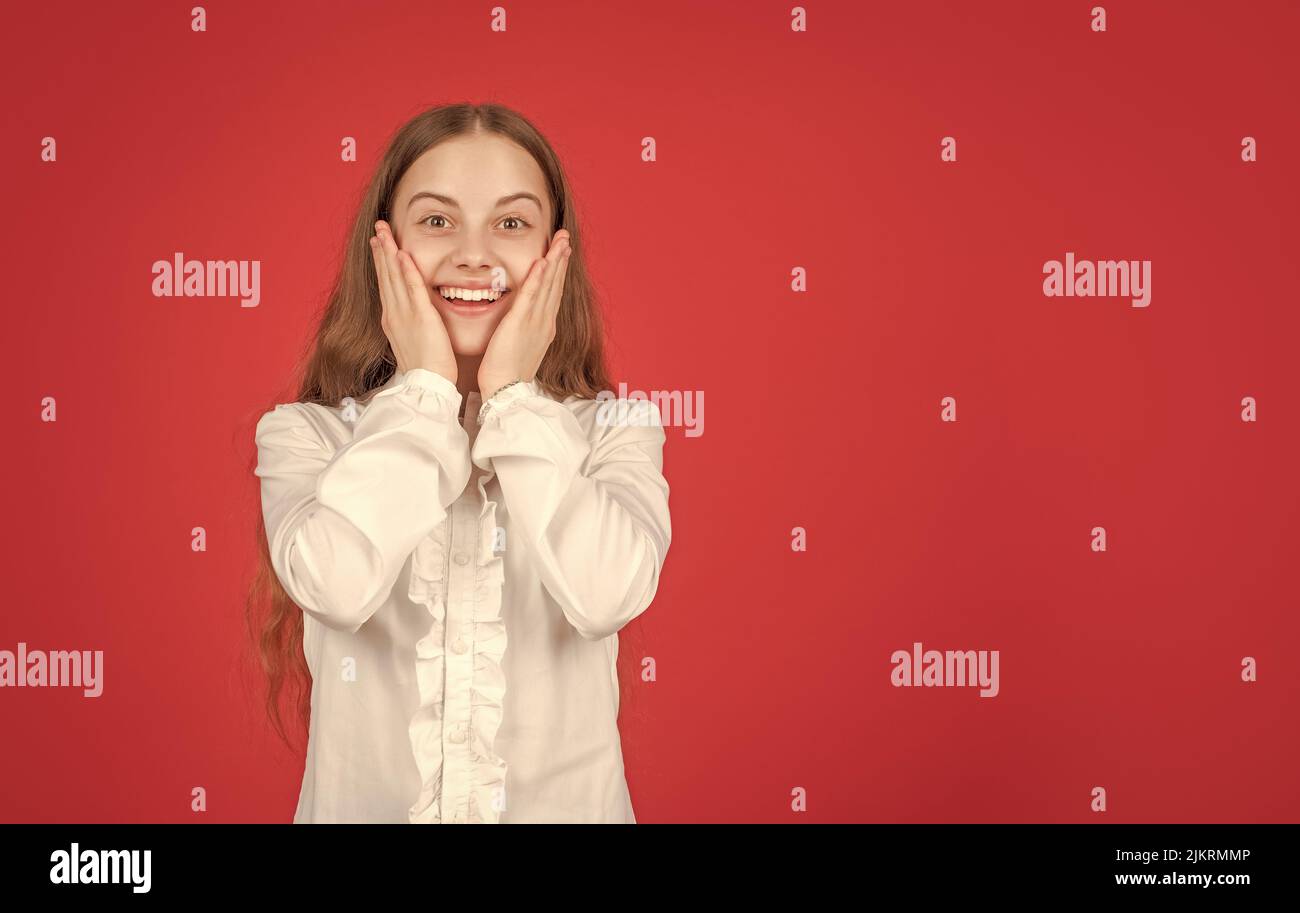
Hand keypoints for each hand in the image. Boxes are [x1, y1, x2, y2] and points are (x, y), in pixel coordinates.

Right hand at [370, 219, 457, 384]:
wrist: (427, 385)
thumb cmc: (426, 368)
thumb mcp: (412, 342)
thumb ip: (411, 325)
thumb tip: (412, 318)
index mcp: (392, 319)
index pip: (385, 285)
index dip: (381, 262)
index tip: (378, 244)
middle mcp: (394, 314)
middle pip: (385, 275)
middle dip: (381, 250)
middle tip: (378, 227)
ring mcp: (405, 315)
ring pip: (394, 277)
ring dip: (388, 252)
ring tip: (384, 231)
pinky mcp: (421, 318)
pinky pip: (413, 289)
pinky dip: (406, 270)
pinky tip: (402, 254)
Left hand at [477, 230, 571, 398]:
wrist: (506, 391)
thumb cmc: (508, 373)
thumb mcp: (521, 346)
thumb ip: (524, 329)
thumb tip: (523, 320)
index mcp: (545, 327)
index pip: (553, 292)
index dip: (558, 270)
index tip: (562, 252)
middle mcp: (545, 322)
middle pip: (555, 284)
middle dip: (561, 259)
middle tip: (565, 237)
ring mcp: (535, 322)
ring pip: (548, 286)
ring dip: (555, 262)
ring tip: (560, 241)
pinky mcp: (520, 324)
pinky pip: (530, 297)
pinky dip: (537, 279)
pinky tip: (542, 262)